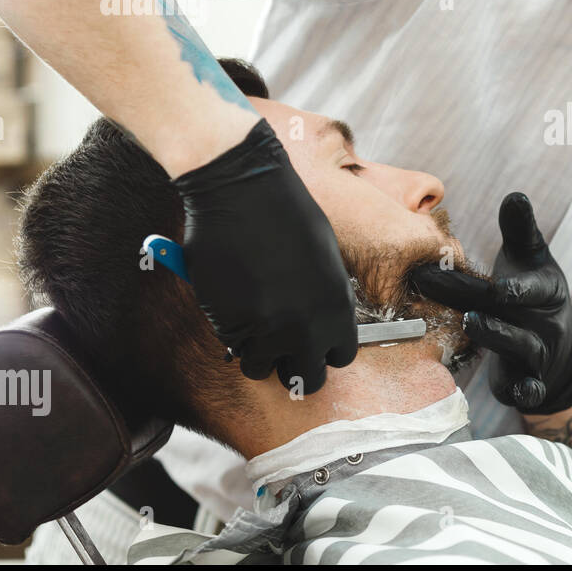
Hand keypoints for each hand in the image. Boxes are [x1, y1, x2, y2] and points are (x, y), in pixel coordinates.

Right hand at [171, 117, 357, 392]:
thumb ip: (324, 299)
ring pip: (261, 369)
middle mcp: (308, 328)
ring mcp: (268, 331)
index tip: (310, 342)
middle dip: (293, 367)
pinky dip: (231, 332)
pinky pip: (232, 347)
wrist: (244, 191)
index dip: (323, 350)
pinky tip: (234, 300)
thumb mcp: (325, 260)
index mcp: (339, 309)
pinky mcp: (231, 325)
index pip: (340, 357)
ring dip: (256, 352)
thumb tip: (315, 325)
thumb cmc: (287, 214)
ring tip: (253, 319)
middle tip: (280, 349)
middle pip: (306, 379)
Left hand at [410, 192, 571, 414]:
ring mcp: (537, 353)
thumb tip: (515, 194)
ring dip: (496, 336)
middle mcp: (542, 321)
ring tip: (470, 322)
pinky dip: (525, 392)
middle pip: (508, 310)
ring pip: (519, 348)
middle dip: (473, 295)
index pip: (525, 285)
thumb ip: (520, 231)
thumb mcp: (532, 260)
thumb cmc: (531, 292)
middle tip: (431, 282)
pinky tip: (515, 393)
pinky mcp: (528, 380)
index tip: (488, 277)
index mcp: (544, 289)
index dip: (510, 283)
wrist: (558, 343)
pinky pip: (529, 388)